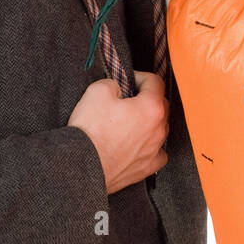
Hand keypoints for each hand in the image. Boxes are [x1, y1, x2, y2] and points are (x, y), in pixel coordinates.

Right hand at [67, 69, 168, 193]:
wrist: (82, 166)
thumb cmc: (91, 131)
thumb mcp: (97, 90)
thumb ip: (113, 83)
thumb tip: (117, 88)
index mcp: (151, 108)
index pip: (156, 82)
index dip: (141, 76)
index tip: (130, 79)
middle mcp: (158, 130)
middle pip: (161, 105)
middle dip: (147, 98)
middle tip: (127, 99)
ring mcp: (154, 150)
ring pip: (160, 129)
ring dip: (149, 122)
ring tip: (129, 122)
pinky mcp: (146, 168)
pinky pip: (157, 153)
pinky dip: (150, 146)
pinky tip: (138, 143)